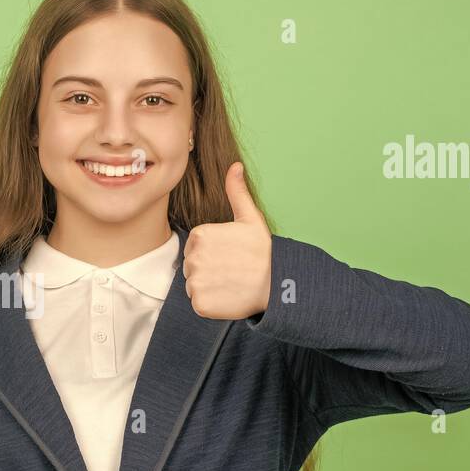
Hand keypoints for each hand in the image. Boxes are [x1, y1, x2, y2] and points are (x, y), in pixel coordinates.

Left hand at [183, 162, 272, 319]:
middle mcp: (193, 257)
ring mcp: (196, 282)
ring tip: (230, 282)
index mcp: (200, 234)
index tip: (230, 255)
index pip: (195, 247)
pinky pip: (198, 303)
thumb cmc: (263, 251)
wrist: (277, 284)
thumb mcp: (250, 218)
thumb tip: (235, 166)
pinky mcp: (200, 304)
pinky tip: (228, 296)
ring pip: (194, 285)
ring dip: (208, 287)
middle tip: (232, 270)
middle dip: (208, 269)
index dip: (212, 252)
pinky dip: (211, 304)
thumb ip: (236, 192)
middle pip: (192, 266)